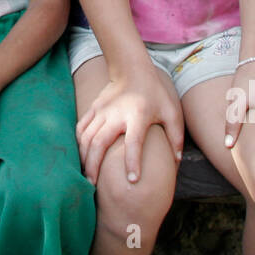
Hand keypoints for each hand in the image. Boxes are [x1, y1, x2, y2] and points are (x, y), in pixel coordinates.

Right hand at [75, 67, 183, 186]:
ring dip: (84, 158)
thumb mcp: (171, 111)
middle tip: (92, 186)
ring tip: (86, 176)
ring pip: (87, 137)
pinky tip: (80, 157)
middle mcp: (117, 114)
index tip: (132, 181)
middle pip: (100, 143)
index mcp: (139, 115)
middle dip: (94, 166)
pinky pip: (81, 128)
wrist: (132, 68)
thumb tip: (176, 162)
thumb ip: (176, 136)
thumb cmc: (155, 93)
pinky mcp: (93, 108)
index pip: (134, 142)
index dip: (133, 162)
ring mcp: (102, 111)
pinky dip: (78, 144)